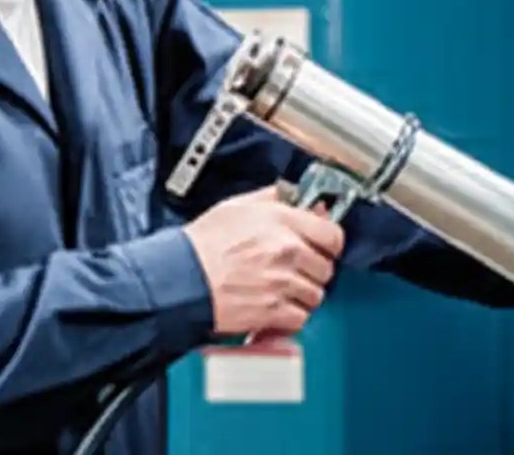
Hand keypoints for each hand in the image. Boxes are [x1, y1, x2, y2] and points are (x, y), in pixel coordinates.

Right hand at [184, 184, 343, 335]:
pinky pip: (301, 317)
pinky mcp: (272, 311)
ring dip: (302, 295)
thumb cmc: (202, 244)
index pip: (332, 234)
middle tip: (297, 270)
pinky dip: (291, 317)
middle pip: (326, 268)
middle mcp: (287, 251)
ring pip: (316, 295)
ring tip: (283, 290)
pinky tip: (276, 307)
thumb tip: (295, 196)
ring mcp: (282, 283)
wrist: (180, 278)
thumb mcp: (237, 206)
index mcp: (282, 222)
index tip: (324, 247)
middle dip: (313, 270)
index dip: (330, 243)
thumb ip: (272, 198)